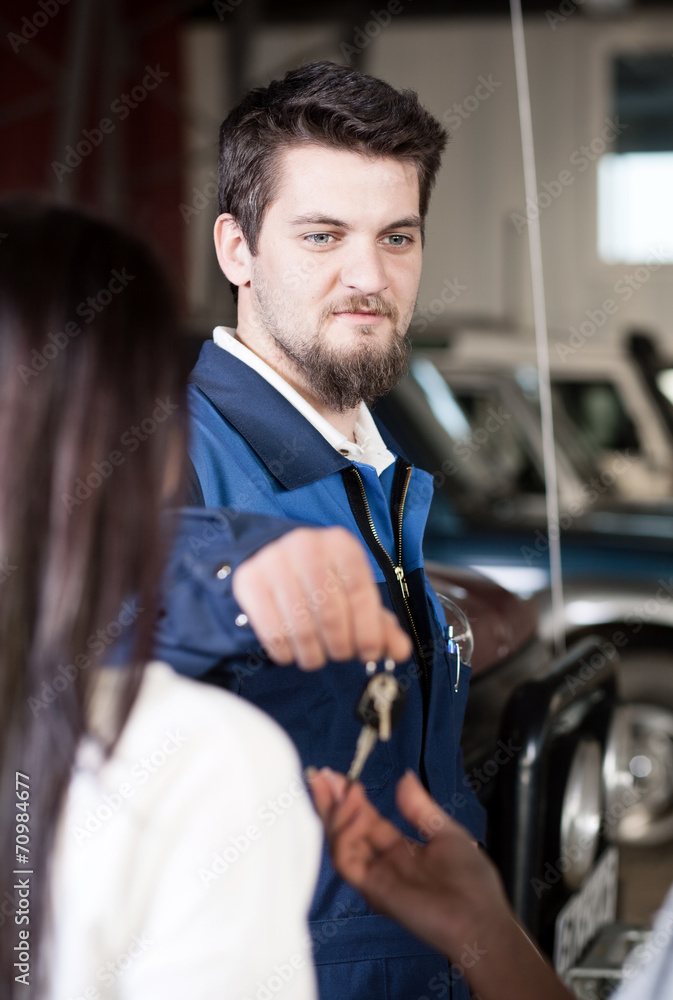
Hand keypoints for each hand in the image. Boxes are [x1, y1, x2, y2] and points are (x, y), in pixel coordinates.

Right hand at [232, 526, 412, 669]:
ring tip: (316, 657)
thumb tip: (400, 651)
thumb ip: (380, 624)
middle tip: (340, 655)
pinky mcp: (248, 580)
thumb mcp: (353, 596)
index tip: (369, 653)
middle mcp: (306, 545)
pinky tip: (291, 652)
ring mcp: (273, 560)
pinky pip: (272, 630)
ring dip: (313, 654)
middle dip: (340, 645)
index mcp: (340, 544)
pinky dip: (285, 652)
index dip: (369, 630)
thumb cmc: (323, 584)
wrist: (273, 563)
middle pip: (331, 613)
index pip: (361, 593)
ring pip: (301, 626)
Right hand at [309, 769, 572, 999]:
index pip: (364, 820)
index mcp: (398, 850)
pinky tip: (357, 812)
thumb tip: (404, 777)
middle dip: (332, 802)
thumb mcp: (445, 832)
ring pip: (340, 844)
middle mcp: (381, 864)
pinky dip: (345, 835)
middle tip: (321, 776)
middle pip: (346, 830)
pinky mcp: (372, 889)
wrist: (480, 918)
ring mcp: (375, 877)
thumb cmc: (471, 882)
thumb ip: (419, 808)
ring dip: (338, 814)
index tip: (337, 775)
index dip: (350, 798)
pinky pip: (346, 861)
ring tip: (347, 789)